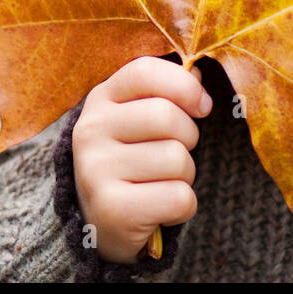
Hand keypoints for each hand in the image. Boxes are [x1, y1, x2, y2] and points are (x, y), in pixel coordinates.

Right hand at [72, 55, 211, 263]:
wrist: (102, 222)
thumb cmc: (133, 159)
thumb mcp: (139, 117)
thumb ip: (165, 92)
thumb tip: (195, 73)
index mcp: (100, 99)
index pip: (145, 71)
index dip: (183, 85)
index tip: (201, 106)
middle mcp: (90, 131)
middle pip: (167, 116)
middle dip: (189, 137)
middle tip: (174, 152)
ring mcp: (96, 171)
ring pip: (177, 159)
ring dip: (185, 175)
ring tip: (162, 182)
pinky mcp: (113, 210)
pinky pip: (180, 197)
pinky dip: (185, 206)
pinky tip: (161, 207)